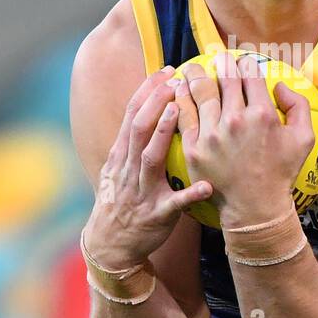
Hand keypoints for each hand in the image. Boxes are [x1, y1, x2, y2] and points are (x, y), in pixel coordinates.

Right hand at [85, 65, 213, 267]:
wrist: (111, 245)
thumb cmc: (122, 200)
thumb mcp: (120, 168)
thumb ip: (135, 142)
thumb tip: (153, 107)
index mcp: (122, 155)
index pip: (132, 115)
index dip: (147, 92)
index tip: (165, 72)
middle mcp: (129, 170)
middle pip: (139, 129)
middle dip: (155, 103)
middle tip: (175, 81)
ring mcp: (141, 192)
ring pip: (150, 159)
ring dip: (162, 135)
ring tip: (178, 113)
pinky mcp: (156, 215)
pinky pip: (174, 204)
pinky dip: (189, 195)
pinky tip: (206, 185)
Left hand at [174, 50, 313, 225]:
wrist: (255, 208)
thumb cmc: (281, 173)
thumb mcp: (304, 139)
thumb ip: (298, 106)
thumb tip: (279, 85)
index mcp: (262, 115)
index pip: (250, 75)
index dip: (245, 63)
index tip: (241, 61)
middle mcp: (235, 120)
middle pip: (225, 79)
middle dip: (221, 63)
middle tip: (217, 56)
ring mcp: (212, 134)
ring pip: (200, 92)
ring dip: (196, 74)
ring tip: (192, 67)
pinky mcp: (193, 148)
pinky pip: (183, 116)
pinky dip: (180, 98)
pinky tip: (177, 90)